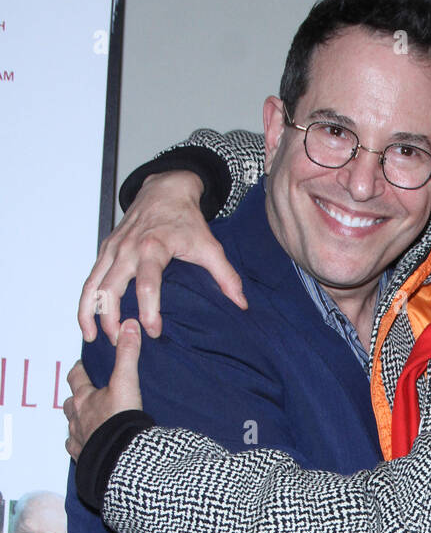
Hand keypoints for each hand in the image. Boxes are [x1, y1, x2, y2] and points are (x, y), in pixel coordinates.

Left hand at [64, 320, 142, 459]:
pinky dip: (82, 446)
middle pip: (71, 403)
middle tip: (88, 396)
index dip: (80, 370)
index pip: (76, 377)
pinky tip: (89, 446)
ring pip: (72, 427)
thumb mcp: (127, 383)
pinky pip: (77, 450)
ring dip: (79, 423)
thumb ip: (128, 354)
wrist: (122, 458)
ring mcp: (79, 439)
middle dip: (78, 398)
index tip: (84, 366)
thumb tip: (129, 325)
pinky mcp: (84, 457)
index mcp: (84, 398)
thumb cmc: (121, 421)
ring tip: (90, 422)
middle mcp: (76, 418)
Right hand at [77, 171, 246, 342]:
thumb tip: (241, 304)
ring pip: (92, 284)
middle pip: (110, 289)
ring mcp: (113, 249)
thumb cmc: (186, 219)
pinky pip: (90, 278)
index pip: (146, 284)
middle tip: (121, 343)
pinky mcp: (105, 250)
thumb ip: (226, 277)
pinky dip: (86, 300)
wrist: (165, 189)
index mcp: (153, 247)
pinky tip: (89, 321)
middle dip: (112, 318)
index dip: (149, 311)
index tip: (154, 332)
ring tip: (93, 338)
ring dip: (89, 313)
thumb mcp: (210, 247)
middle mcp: (128, 248)